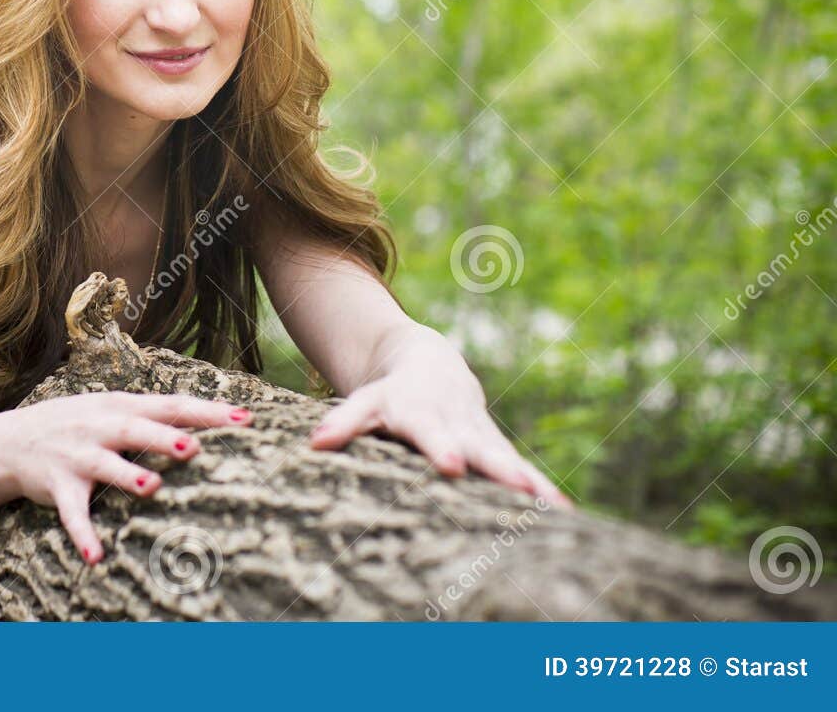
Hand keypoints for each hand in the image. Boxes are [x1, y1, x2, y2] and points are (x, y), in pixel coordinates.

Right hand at [0, 390, 254, 564]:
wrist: (12, 439)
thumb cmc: (81, 424)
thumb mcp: (114, 410)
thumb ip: (156, 417)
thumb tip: (210, 426)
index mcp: (121, 407)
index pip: (169, 406)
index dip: (206, 412)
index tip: (244, 418)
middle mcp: (100, 428)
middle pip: (135, 430)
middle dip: (163, 438)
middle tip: (194, 447)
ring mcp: (78, 456)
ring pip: (105, 466)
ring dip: (127, 475)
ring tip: (150, 487)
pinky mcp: (58, 486)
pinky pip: (72, 513)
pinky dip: (83, 534)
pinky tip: (96, 557)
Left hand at [308, 332, 573, 509]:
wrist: (430, 364)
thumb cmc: (390, 394)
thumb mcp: (366, 401)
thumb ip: (344, 422)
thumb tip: (315, 444)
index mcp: (422, 413)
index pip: (429, 431)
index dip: (439, 446)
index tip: (451, 466)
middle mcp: (457, 425)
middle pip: (478, 446)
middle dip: (496, 468)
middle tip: (516, 488)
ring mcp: (481, 436)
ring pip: (506, 459)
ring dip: (528, 483)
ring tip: (551, 508)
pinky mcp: (497, 449)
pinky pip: (521, 470)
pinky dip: (541, 490)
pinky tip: (565, 515)